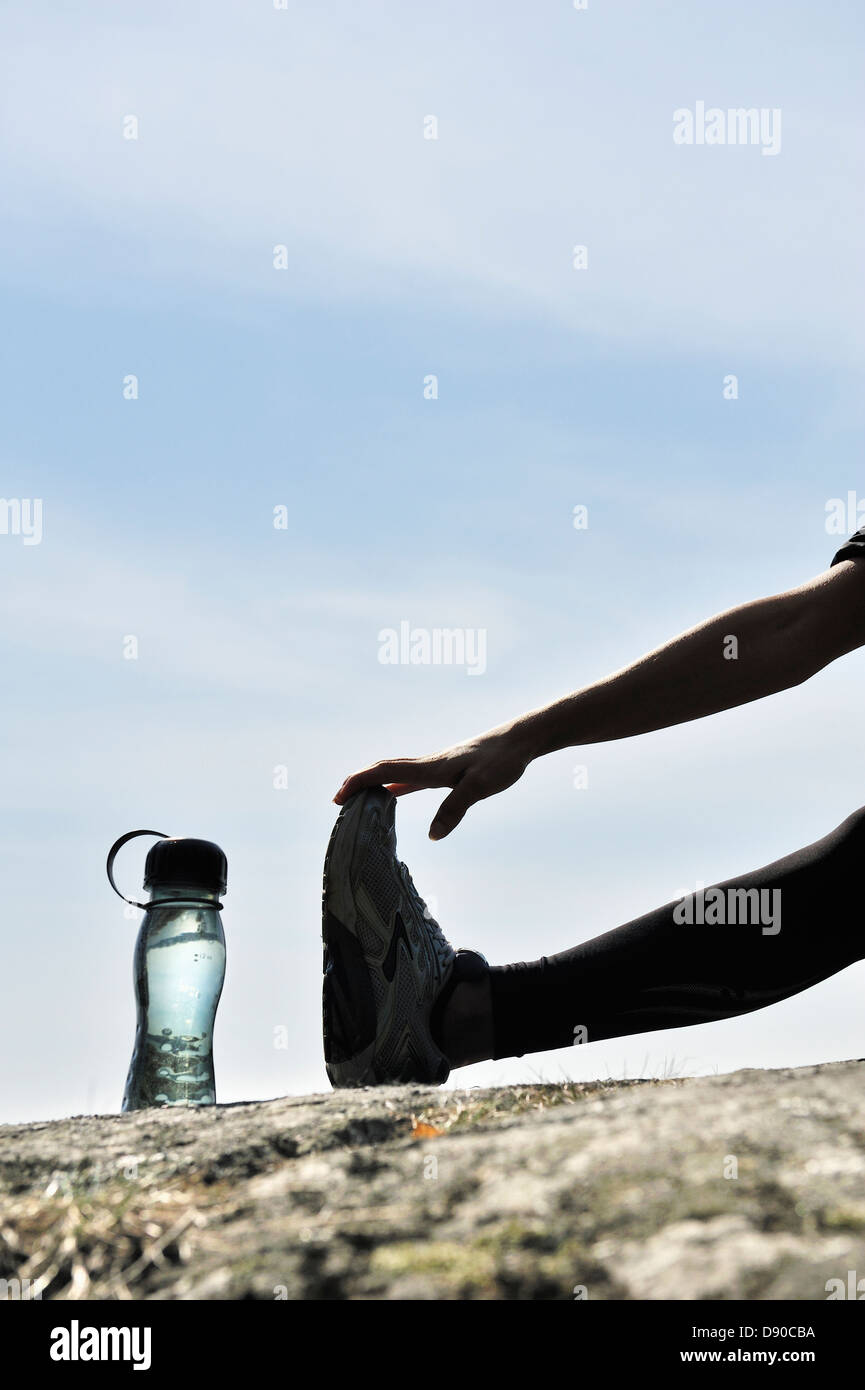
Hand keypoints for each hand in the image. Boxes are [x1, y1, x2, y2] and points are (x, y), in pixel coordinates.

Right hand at [333, 730, 530, 839]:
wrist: (519, 740)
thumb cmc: (501, 761)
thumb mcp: (479, 787)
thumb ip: (454, 809)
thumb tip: (433, 835)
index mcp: (431, 768)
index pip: (385, 771)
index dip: (360, 781)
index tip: (339, 796)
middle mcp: (429, 764)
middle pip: (384, 769)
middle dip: (359, 782)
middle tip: (339, 800)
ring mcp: (437, 765)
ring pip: (396, 772)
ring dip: (375, 782)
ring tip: (358, 798)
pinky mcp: (447, 769)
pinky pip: (412, 777)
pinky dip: (396, 784)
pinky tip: (395, 792)